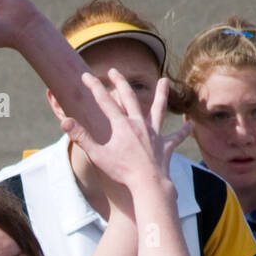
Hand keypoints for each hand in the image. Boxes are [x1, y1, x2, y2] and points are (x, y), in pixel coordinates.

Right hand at [60, 72, 192, 192]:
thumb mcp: (98, 155)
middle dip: (120, 82)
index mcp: (122, 125)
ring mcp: (154, 134)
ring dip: (161, 95)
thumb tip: (64, 122)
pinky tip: (190, 124)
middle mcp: (139, 124)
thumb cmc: (122, 172)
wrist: (148, 184)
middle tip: (113, 71)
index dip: (94, 87)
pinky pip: (176, 137)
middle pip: (129, 98)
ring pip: (158, 110)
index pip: (105, 101)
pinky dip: (183, 130)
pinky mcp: (165, 146)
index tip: (86, 75)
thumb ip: (82, 137)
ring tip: (164, 81)